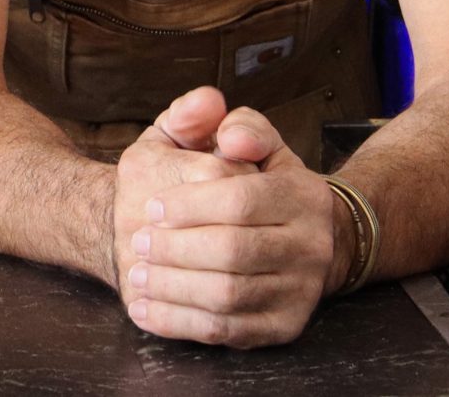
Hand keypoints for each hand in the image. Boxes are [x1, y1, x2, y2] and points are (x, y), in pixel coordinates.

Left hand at [122, 94, 352, 348]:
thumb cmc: (252, 181)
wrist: (293, 236)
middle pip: (233, 250)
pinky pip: (230, 331)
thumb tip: (220, 118)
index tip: (152, 207)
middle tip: (138, 243)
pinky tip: (146, 310)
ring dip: (174, 287)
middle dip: (176, 248)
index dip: (190, 204)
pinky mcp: (285, 326)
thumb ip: (224, 120)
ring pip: (230, 295)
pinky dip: (181, 323)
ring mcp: (302, 290)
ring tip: (137, 275)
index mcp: (302, 194)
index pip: (240, 199)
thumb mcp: (241, 138)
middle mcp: (311, 245)